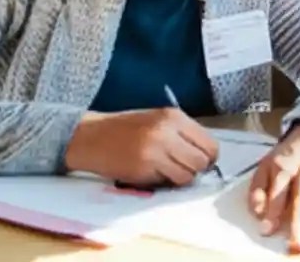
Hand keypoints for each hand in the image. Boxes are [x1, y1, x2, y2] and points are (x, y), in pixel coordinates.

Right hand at [63, 108, 218, 187]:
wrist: (90, 136)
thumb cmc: (124, 128)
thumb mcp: (157, 120)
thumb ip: (181, 133)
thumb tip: (206, 155)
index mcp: (173, 116)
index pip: (209, 143)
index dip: (208, 156)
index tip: (200, 160)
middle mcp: (167, 132)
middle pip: (202, 161)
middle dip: (196, 169)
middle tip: (181, 167)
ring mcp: (156, 151)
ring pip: (188, 176)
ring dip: (180, 178)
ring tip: (165, 171)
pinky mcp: (144, 169)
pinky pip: (168, 183)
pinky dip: (164, 182)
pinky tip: (152, 173)